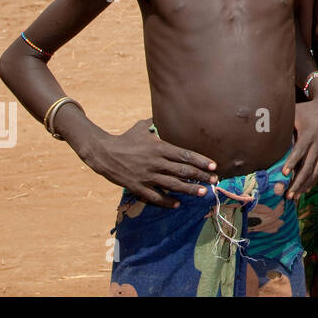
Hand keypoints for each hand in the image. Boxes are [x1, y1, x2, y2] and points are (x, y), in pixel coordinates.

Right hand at [83, 119, 216, 207]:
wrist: (103, 153)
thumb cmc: (125, 139)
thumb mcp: (141, 128)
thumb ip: (155, 123)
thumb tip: (165, 113)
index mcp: (159, 148)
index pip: (185, 155)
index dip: (200, 161)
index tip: (213, 165)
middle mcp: (156, 162)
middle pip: (183, 171)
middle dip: (201, 176)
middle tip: (215, 180)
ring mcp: (147, 176)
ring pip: (172, 185)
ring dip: (189, 189)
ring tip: (202, 192)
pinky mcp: (138, 187)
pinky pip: (155, 196)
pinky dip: (167, 201)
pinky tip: (177, 203)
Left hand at [284, 94, 317, 199]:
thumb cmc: (307, 110)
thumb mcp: (295, 112)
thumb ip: (282, 119)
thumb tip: (262, 122)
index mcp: (308, 134)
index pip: (300, 150)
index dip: (292, 162)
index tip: (283, 173)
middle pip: (308, 166)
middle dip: (298, 182)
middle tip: (288, 194)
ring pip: (315, 172)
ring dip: (304, 185)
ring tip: (294, 196)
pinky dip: (313, 181)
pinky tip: (305, 190)